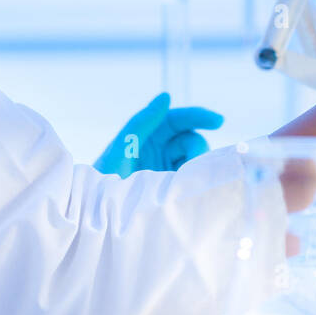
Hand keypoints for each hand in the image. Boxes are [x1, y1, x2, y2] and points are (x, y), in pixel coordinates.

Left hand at [94, 94, 224, 176]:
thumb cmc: (101, 181)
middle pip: (190, 139)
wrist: (97, 218)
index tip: (218, 121)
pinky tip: (185, 189)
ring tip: (180, 182)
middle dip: (195, 148)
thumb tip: (166, 96)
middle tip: (190, 165)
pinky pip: (191, 179)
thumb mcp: (120, 149)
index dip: (198, 116)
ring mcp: (166, 169)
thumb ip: (141, 123)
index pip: (177, 119)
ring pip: (194, 159)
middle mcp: (158, 150)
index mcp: (146, 135)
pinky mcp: (171, 189)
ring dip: (195, 166)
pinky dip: (194, 180)